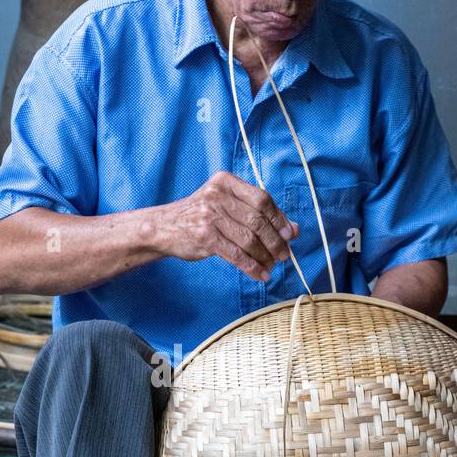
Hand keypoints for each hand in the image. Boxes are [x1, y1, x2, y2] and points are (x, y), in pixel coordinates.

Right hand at [160, 172, 299, 282]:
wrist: (164, 227)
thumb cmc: (201, 216)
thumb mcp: (226, 205)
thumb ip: (258, 213)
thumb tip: (293, 230)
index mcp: (226, 182)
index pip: (262, 199)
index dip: (279, 218)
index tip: (289, 235)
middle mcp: (217, 195)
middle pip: (258, 220)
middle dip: (275, 241)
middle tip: (284, 254)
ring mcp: (210, 216)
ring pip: (249, 240)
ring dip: (265, 256)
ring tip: (272, 266)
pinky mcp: (205, 237)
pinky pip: (237, 255)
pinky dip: (252, 267)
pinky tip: (260, 274)